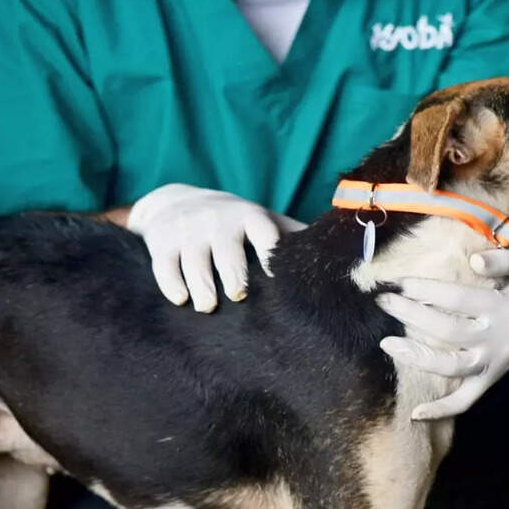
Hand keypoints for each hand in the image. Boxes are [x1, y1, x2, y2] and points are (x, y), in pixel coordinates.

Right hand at [127, 184, 304, 312]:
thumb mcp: (262, 222)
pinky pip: (165, 267)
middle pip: (227, 252)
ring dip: (202, 287)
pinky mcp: (162, 244)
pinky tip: (180, 300)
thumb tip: (346, 257)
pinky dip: (171, 285)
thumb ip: (293, 237)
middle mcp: (218, 221)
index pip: (263, 232)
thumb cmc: (232, 223)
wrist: (175, 202)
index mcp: (249, 217)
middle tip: (238, 294)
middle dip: (233, 275)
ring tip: (208, 306)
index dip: (270, 250)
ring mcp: (188, 232)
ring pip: (195, 263)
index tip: (276, 273)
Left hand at [376, 245, 508, 420]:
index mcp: (508, 307)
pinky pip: (466, 400)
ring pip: (451, 367)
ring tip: (386, 342)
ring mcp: (495, 363)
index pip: (459, 299)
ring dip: (416, 357)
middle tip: (384, 301)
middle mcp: (501, 339)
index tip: (399, 282)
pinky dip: (442, 410)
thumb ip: (507, 258)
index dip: (426, 290)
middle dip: (411, 315)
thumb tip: (475, 262)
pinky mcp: (491, 379)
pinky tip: (415, 414)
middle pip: (448, 330)